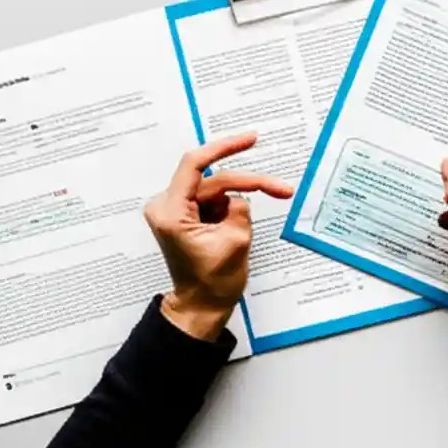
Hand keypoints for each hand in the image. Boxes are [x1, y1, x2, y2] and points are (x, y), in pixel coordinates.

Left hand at [144, 133, 293, 341]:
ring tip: (245, 232)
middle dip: (247, 184)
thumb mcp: (236, 242)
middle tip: (280, 189)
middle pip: (214, 180)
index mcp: (171, 213)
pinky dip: (230, 210)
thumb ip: (239, 208)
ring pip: (216, 190)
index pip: (195, 165)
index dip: (224, 147)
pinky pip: (213, 201)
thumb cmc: (212, 283)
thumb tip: (239, 196)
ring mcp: (175, 211)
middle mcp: (167, 207)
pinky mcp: (185, 216)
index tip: (251, 140)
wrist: (201, 306)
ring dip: (238, 204)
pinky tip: (235, 230)